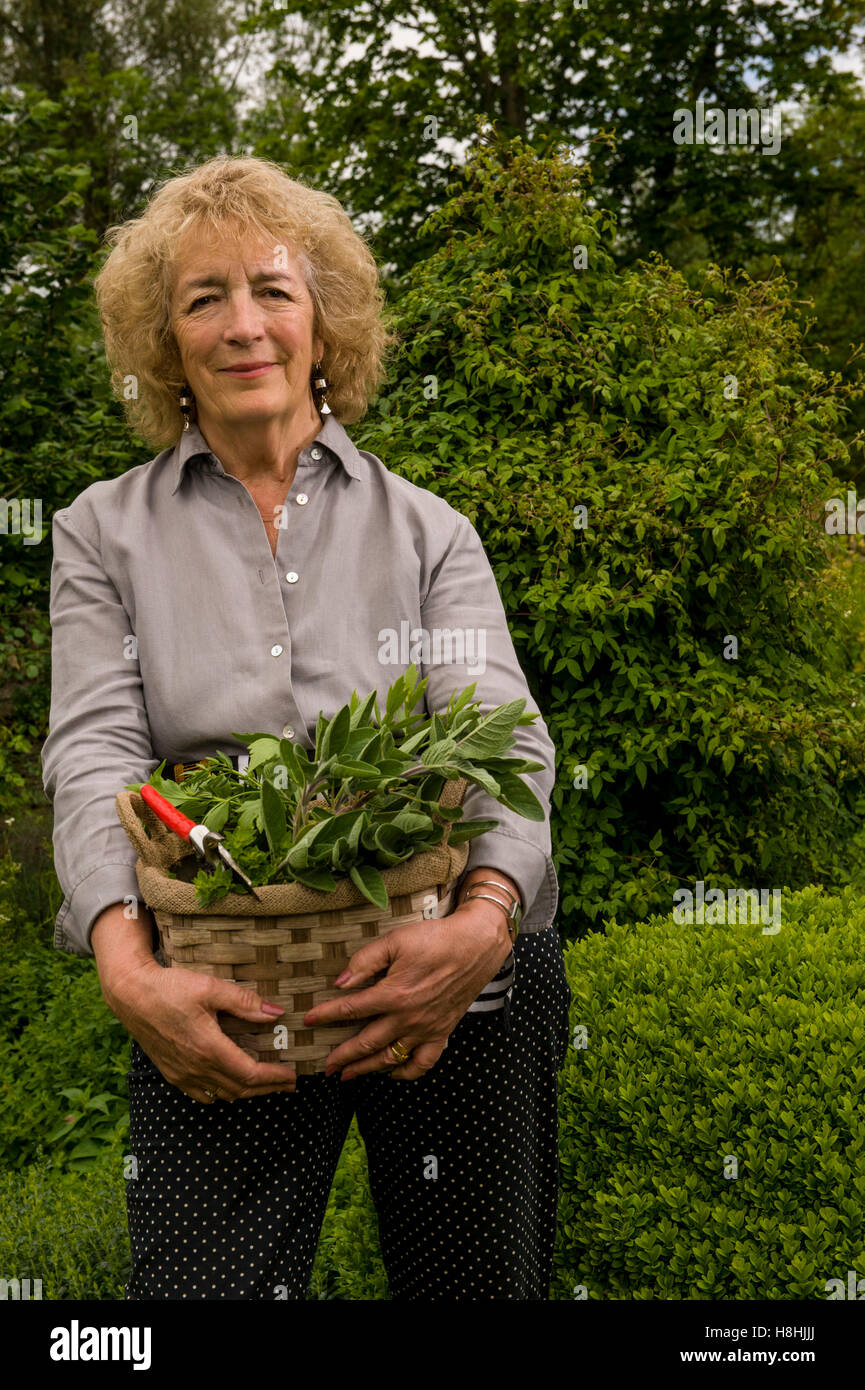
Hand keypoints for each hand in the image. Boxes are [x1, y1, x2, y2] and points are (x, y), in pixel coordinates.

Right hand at [103, 957, 297, 1102]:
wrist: (130, 995)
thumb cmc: (169, 988)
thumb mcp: (210, 988)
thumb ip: (245, 1001)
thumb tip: (276, 1013)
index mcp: (208, 1048)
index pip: (250, 1074)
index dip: (274, 1077)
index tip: (293, 1076)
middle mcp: (196, 1068)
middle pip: (240, 1089)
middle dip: (268, 1088)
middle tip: (289, 1084)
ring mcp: (182, 1074)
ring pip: (222, 1094)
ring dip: (247, 1092)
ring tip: (266, 1084)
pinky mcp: (172, 1073)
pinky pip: (202, 1094)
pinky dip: (222, 1093)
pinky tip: (231, 1084)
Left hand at [302, 898, 512, 1080]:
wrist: (475, 946)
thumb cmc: (435, 939)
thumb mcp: (395, 941)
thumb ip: (365, 962)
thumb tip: (341, 982)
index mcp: (392, 994)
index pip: (350, 1010)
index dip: (326, 1016)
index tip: (308, 1021)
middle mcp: (407, 1017)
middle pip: (366, 1043)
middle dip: (342, 1056)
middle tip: (325, 1066)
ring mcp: (425, 1028)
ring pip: (390, 1058)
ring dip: (366, 1069)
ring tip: (348, 1076)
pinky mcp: (442, 1032)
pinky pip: (423, 1062)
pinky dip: (407, 1072)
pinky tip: (393, 1073)